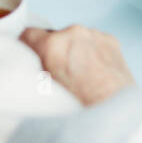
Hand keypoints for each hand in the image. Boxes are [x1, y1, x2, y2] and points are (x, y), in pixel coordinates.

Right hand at [20, 24, 134, 105]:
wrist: (114, 110)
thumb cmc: (79, 106)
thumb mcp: (43, 90)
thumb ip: (33, 67)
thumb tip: (26, 61)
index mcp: (52, 45)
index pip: (27, 33)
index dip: (27, 46)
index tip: (30, 55)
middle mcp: (74, 33)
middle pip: (53, 35)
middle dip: (53, 50)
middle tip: (58, 71)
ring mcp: (94, 34)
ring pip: (74, 37)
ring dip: (73, 48)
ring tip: (79, 73)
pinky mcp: (110, 39)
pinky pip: (93, 40)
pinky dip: (92, 50)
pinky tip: (95, 70)